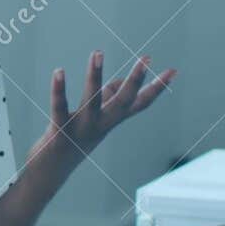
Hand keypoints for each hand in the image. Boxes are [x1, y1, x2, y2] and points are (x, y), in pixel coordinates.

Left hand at [35, 50, 175, 165]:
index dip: (156, 89)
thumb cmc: (72, 141)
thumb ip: (107, 100)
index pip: (139, 104)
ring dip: (94, 75)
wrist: (51, 174)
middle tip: (147, 58)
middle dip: (135, 80)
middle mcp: (100, 126)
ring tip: (98, 52)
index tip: (173, 70)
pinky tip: (59, 71)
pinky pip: (59, 109)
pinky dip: (59, 90)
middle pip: (123, 102)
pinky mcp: (59, 133)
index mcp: (110, 122)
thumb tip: (119, 81)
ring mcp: (81, 130)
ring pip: (91, 101)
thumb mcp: (94, 120)